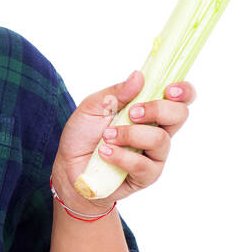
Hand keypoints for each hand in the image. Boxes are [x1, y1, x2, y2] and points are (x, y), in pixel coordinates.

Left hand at [50, 70, 195, 214]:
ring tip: (107, 137)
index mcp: (149, 110)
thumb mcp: (92, 107)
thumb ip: (116, 93)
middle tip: (132, 113)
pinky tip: (104, 153)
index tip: (169, 90)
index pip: (180, 99)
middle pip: (180, 115)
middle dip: (157, 109)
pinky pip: (143, 165)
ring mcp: (154, 155)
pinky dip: (121, 156)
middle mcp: (157, 131)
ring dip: (131, 135)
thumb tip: (139, 76)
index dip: (184, 91)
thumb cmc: (83, 135)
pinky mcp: (146, 175)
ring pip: (160, 139)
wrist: (68, 167)